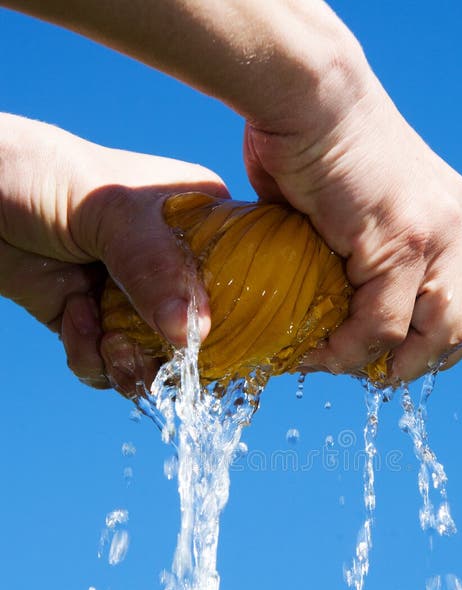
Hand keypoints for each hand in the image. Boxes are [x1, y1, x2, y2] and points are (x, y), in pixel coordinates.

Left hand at [0, 114, 227, 393]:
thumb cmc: (43, 175)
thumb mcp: (108, 211)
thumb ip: (154, 267)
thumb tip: (193, 334)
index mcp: (198, 225)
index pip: (244, 282)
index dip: (238, 322)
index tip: (214, 344)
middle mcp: (172, 266)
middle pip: (202, 335)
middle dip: (173, 355)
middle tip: (141, 347)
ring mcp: (134, 297)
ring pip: (157, 362)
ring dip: (130, 364)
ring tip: (105, 340)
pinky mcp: (94, 323)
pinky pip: (111, 368)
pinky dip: (91, 358)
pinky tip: (73, 319)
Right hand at [244, 61, 461, 382]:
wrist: (308, 91)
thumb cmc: (312, 134)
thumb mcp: (352, 199)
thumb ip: (352, 244)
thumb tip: (320, 284)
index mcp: (450, 213)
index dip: (447, 337)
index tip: (401, 352)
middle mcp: (455, 224)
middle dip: (428, 360)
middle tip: (378, 369)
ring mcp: (434, 232)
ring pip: (439, 333)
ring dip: (395, 363)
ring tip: (347, 364)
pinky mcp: (400, 240)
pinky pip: (382, 323)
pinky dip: (350, 348)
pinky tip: (320, 349)